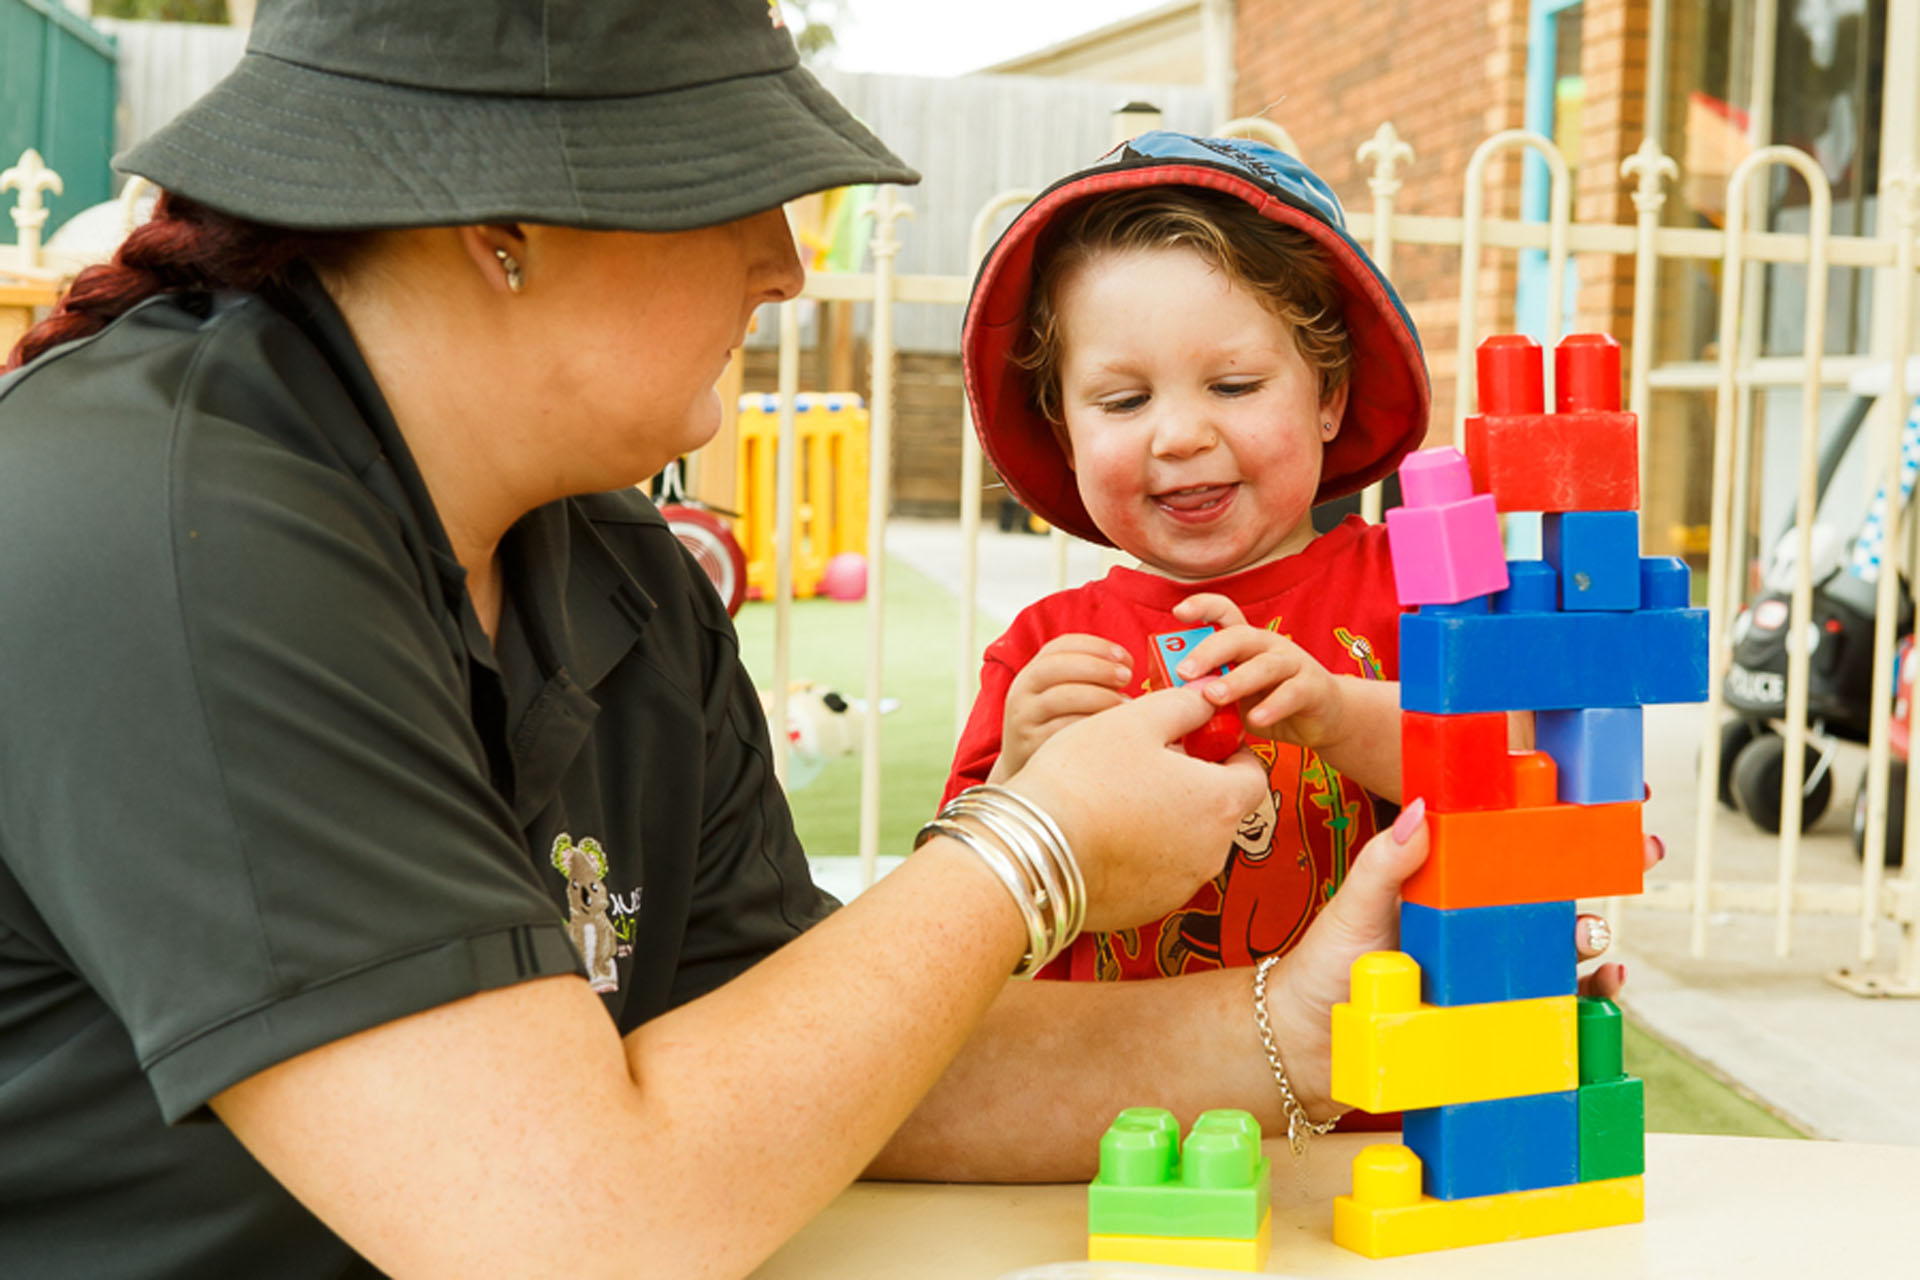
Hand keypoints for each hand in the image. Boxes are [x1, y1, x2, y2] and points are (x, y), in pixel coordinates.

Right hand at [990, 633, 1132, 781]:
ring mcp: (1023, 719)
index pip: (1059, 647)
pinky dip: (1089, 724)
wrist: (1031, 778)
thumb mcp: (1064, 698)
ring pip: (1058, 698)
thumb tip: (1128, 669)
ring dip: (1098, 696)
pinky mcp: (1028, 746)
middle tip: (1127, 676)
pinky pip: (1061, 731)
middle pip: (1054, 667)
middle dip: (1096, 667)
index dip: (1095, 646)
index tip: (1124, 657)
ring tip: (1126, 703)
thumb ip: (1089, 681)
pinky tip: (1110, 728)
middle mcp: (1022, 691)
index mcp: (1033, 672)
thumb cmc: (1061, 729)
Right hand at [1001, 686, 1267, 932]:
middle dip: (1196, 786)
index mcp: (1220, 802)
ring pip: (1190, 843)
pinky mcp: (1149, 908)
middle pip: (1221, 810)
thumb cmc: (1086, 776)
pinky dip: (1143, 853)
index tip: (1201, 741)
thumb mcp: (1136, 721)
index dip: (1231, 752)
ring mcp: (1181, 886)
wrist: (1032, 847)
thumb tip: (1207, 701)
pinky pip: (1159, 873)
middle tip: (1152, 766)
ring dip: (1169, 820)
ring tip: (1121, 800)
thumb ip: (1184, 706)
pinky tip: (1106, 836)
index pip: (1254, 774)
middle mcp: (1213, 851)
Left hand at [1171, 594, 1346, 749]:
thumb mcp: (1235, 696)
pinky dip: (1273, 706)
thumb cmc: (1269, 702)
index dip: (1203, 606)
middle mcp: (1268, 645)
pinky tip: (1255, 720)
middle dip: (1208, 652)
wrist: (1324, 718)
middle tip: (1184, 672)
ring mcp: (1293, 663)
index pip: (1225, 612)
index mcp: (1245, 641)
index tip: (1179, 612)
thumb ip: (1208, 691)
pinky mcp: (1313, 687)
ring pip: (1264, 665)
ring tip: (1213, 696)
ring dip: (1236, 680)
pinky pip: (1292, 693)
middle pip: (1238, 637)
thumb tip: (1165, 702)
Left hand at [1256, 804, 1666, 1120]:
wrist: (1305, 1046)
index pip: (1505, 849)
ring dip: (1591, 936)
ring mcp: (1488, 976)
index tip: (1595, 805)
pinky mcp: (1495, 1024)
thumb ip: (1387, 864)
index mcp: (1447, 890)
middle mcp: (1475, 929)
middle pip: (1545, 896)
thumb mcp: (1355, 910)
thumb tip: (1424, 809)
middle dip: (1596, 874)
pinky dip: (1586, 999)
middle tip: (1639, 854)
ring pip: (1558, 950)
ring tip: (1593, 935)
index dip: (1552, 828)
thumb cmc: (1326, 968)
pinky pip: (1552, 1009)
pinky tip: (1600, 989)